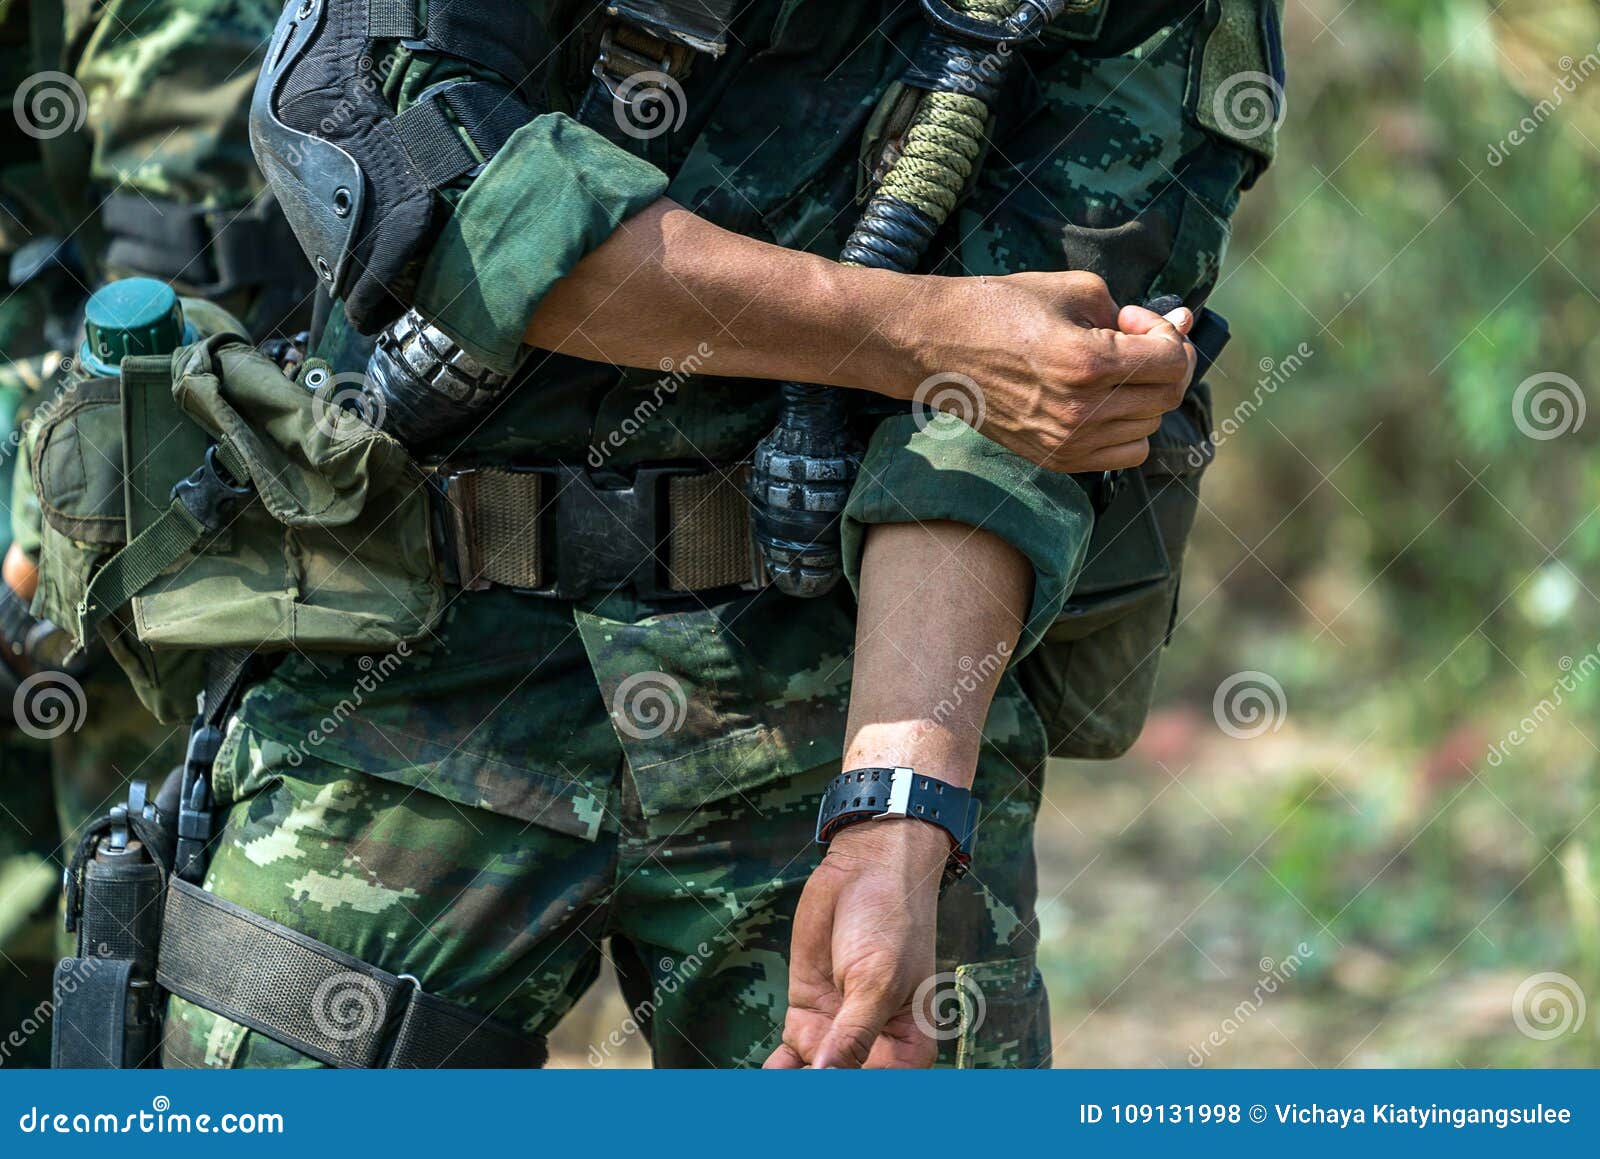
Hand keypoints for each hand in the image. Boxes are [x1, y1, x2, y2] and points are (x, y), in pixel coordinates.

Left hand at [765, 818, 949, 1068]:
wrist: (866, 870)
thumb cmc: (890, 922)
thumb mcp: (877, 981)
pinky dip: (779, 1071)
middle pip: (843, 1086)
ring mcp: (838, 1031)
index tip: (827, 1086)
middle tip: (797, 1089)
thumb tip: (828, 1079)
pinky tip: (765, 1080)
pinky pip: (791, 1055)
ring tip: (768, 1100)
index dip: (852, 1093)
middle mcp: (874, 1047)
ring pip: (813, 1076)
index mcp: (909, 1048)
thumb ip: (854, 1034)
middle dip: (821, 1092)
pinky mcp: (809, 1012)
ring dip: (795, 1088)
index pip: (879, 1088)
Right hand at [910, 271, 1195, 471]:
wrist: (936, 346)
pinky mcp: (1055, 458)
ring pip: (1150, 426)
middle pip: (1166, 397)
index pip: (1172, 362)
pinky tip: (1102, 402)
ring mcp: (1067, 442)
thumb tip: (1179, 326)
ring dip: (1144, 394)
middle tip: (1130, 338)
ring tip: (1107, 368)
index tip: (1134, 318)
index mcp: (1087, 363)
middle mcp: (1080, 412)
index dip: (1167, 334)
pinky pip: (1125, 454)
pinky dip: (1128, 428)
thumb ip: (1132, 311)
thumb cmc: (1000, 307)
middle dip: (1162, 362)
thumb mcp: (1074, 289)